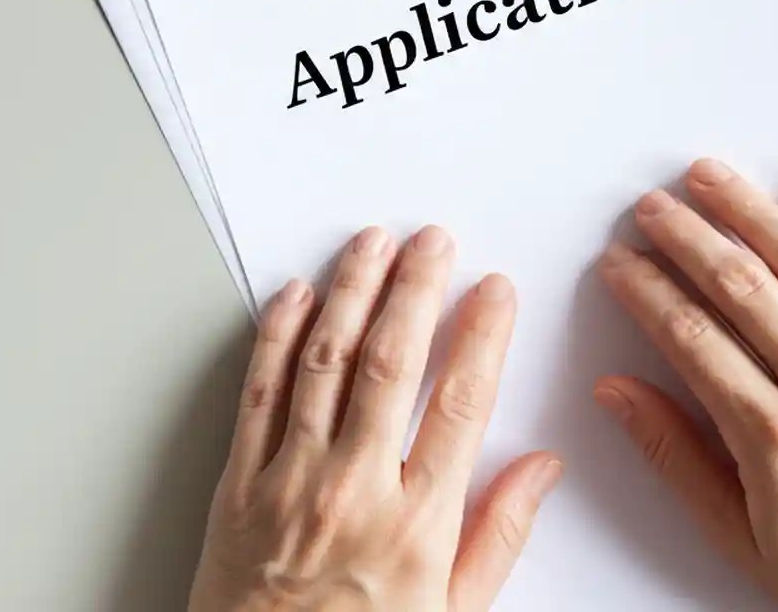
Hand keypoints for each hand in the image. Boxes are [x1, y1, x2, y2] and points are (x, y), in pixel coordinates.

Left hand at [189, 226, 561, 611]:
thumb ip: (499, 535)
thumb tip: (540, 468)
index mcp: (417, 523)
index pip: (460, 403)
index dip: (483, 335)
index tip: (495, 292)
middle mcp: (353, 490)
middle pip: (390, 363)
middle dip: (416, 289)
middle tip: (433, 241)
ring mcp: (289, 481)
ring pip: (324, 362)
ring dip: (351, 291)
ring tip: (372, 244)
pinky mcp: (238, 484)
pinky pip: (258, 392)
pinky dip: (277, 335)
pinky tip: (296, 296)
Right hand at [595, 160, 777, 610]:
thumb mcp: (745, 540)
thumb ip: (677, 459)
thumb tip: (619, 395)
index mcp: (773, 438)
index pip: (688, 334)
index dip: (645, 288)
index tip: (621, 263)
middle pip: (738, 285)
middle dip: (685, 236)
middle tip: (653, 207)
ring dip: (752, 210)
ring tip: (712, 177)